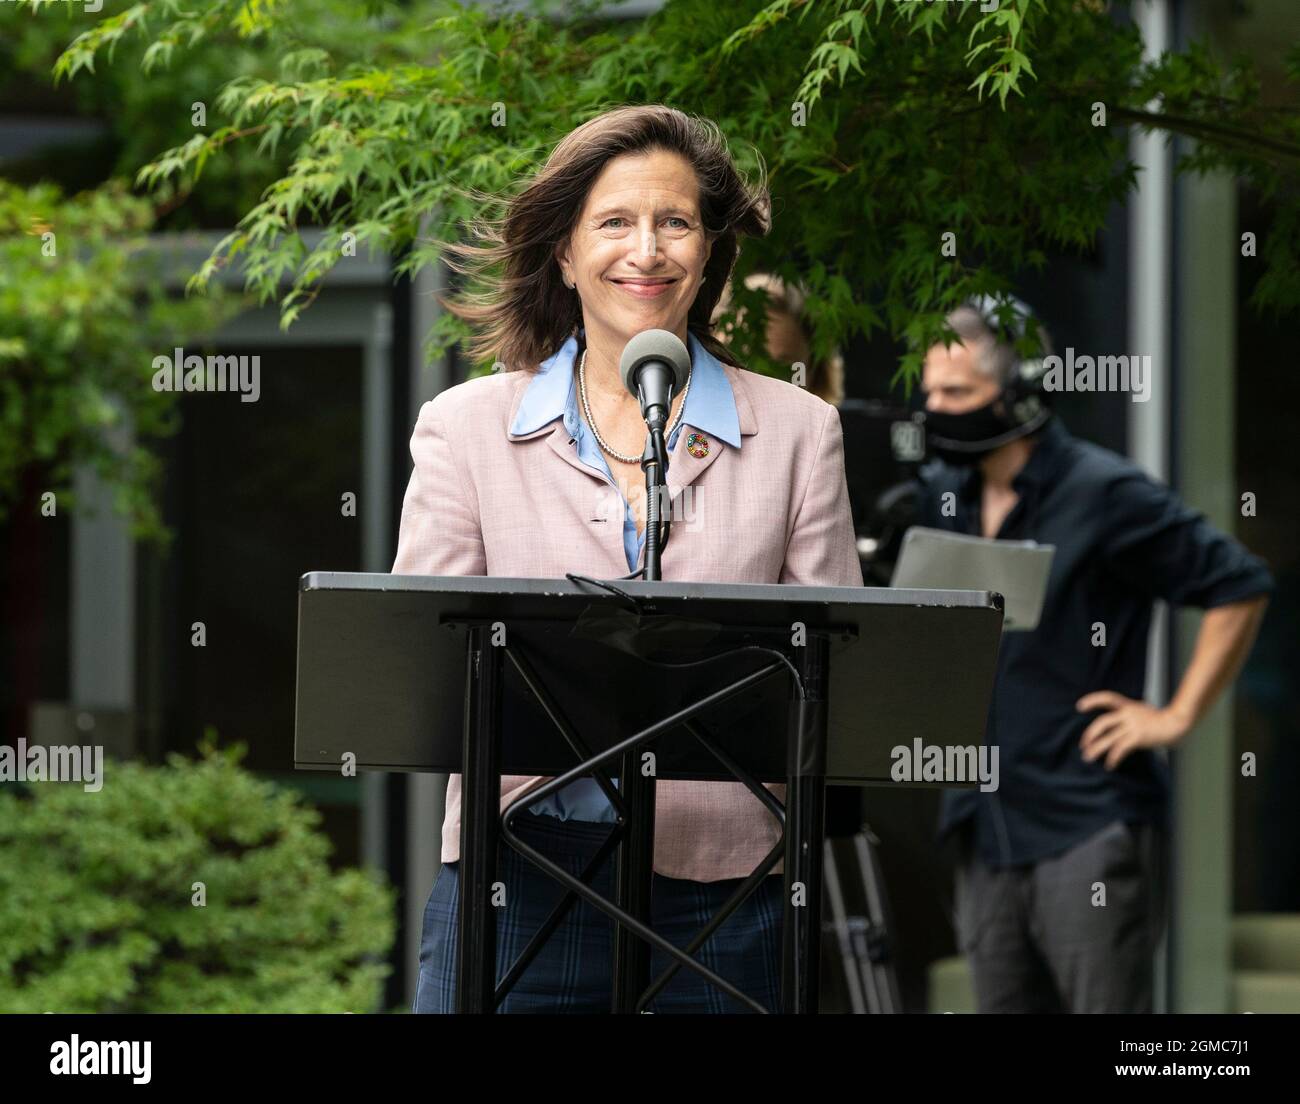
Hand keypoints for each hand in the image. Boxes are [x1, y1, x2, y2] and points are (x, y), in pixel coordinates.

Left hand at [1076, 691, 1191, 769]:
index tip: (1079, 706)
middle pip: (1102, 722)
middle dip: (1090, 734)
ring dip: (1096, 749)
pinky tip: (1110, 765)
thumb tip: (1120, 722)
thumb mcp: (1144, 711)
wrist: (1179, 723)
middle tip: (1083, 745)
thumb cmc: (1164, 720)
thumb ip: (1131, 714)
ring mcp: (1133, 725)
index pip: (1108, 698)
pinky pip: (1120, 749)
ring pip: (1109, 738)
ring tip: (1087, 758)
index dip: (1092, 700)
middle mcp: (1128, 714)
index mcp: (1129, 706)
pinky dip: (1113, 758)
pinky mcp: (1138, 737)